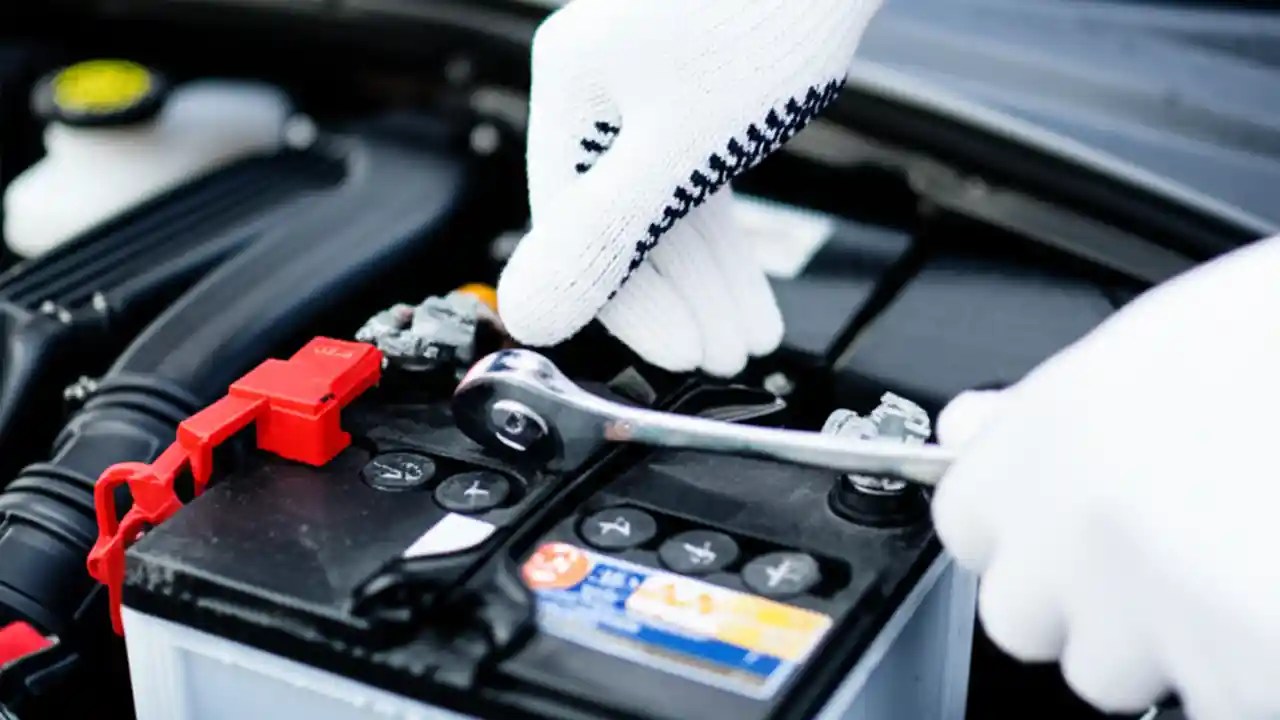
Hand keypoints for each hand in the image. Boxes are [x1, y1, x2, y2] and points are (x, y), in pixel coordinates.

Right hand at [497, 0, 883, 375]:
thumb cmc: (767, 14)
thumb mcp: (678, 146)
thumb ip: (604, 236)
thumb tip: (529, 312)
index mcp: (572, 91)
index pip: (577, 229)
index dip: (625, 304)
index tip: (674, 352)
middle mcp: (602, 89)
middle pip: (624, 223)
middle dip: (680, 299)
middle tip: (721, 353)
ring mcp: (650, 86)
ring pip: (668, 206)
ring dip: (710, 279)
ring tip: (748, 335)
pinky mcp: (698, 86)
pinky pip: (697, 177)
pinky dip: (725, 235)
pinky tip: (748, 282)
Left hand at [933, 236, 1279, 719]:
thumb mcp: (1160, 347)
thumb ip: (1046, 411)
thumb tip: (966, 429)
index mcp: (1054, 437)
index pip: (967, 520)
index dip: (1018, 524)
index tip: (1057, 520)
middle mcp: (1083, 532)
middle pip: (1021, 615)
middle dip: (1080, 600)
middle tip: (1164, 550)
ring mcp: (1154, 617)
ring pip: (1111, 673)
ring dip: (1165, 642)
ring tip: (1245, 563)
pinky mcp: (1236, 678)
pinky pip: (1213, 699)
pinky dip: (1245, 670)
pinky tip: (1272, 597)